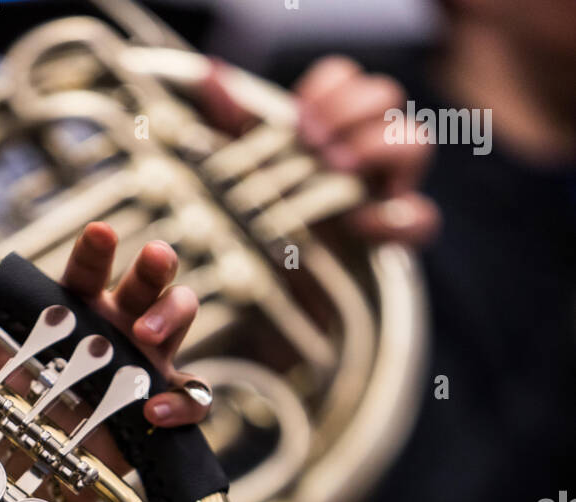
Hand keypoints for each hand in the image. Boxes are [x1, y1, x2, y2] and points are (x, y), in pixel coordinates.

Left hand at [0, 222, 207, 428]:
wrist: (35, 470)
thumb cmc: (17, 399)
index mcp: (79, 309)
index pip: (91, 270)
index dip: (98, 250)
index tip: (100, 234)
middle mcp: (118, 329)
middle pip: (148, 284)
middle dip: (154, 267)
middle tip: (154, 258)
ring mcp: (146, 366)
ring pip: (179, 323)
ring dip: (172, 319)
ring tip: (146, 336)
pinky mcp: (162, 409)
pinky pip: (189, 398)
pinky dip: (180, 401)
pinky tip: (155, 410)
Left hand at [197, 56, 439, 245]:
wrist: (258, 294)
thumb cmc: (253, 225)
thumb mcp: (239, 173)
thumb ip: (230, 124)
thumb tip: (211, 77)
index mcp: (329, 129)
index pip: (348, 79)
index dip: (329, 88)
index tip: (297, 119)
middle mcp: (364, 154)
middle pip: (386, 96)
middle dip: (349, 111)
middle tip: (313, 143)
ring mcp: (385, 192)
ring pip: (415, 141)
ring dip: (376, 146)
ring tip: (335, 169)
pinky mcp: (393, 238)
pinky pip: (421, 220)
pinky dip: (395, 218)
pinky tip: (359, 224)